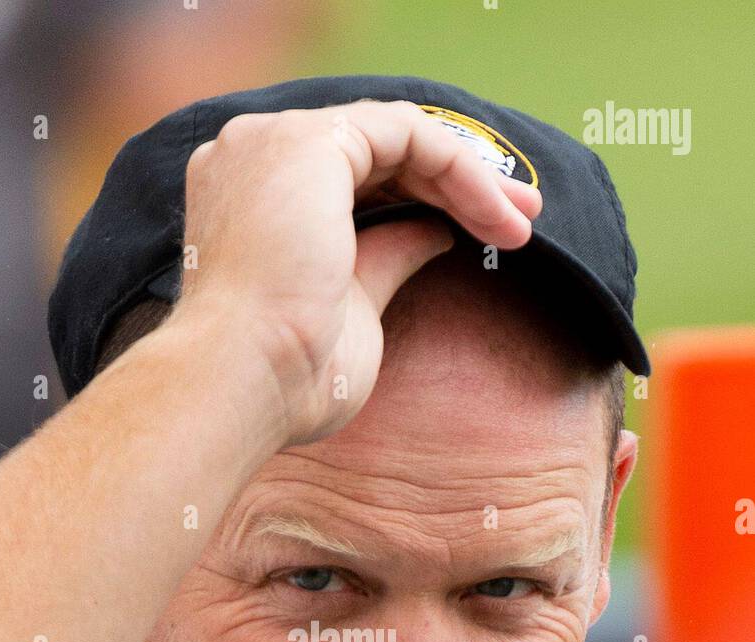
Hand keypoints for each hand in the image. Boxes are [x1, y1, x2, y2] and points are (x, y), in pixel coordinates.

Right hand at [169, 99, 541, 446]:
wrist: (242, 386)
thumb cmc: (284, 375)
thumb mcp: (351, 305)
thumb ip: (387, 257)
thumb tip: (436, 232)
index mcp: (250, 197)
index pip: (354, 177)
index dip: (426, 198)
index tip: (485, 235)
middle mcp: (253, 157)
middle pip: (379, 150)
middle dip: (459, 181)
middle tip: (521, 218)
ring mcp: (274, 142)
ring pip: (399, 136)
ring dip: (470, 176)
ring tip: (521, 222)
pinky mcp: (310, 143)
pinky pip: (410, 134)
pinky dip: (460, 168)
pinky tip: (495, 212)